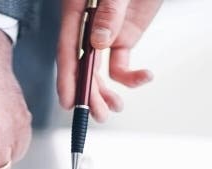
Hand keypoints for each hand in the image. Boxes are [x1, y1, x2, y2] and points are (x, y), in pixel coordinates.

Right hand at [57, 0, 162, 120]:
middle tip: (98, 114)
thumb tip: (99, 41)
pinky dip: (131, 77)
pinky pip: (121, 64)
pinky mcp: (123, 37)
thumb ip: (109, 12)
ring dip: (105, 93)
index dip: (67, 78)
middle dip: (88, 92)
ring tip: (114, 109)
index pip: (68, 50)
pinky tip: (144, 77)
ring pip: (99, 71)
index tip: (68, 102)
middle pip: (82, 66)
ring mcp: (106, 34)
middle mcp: (87, 27)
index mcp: (77, 11)